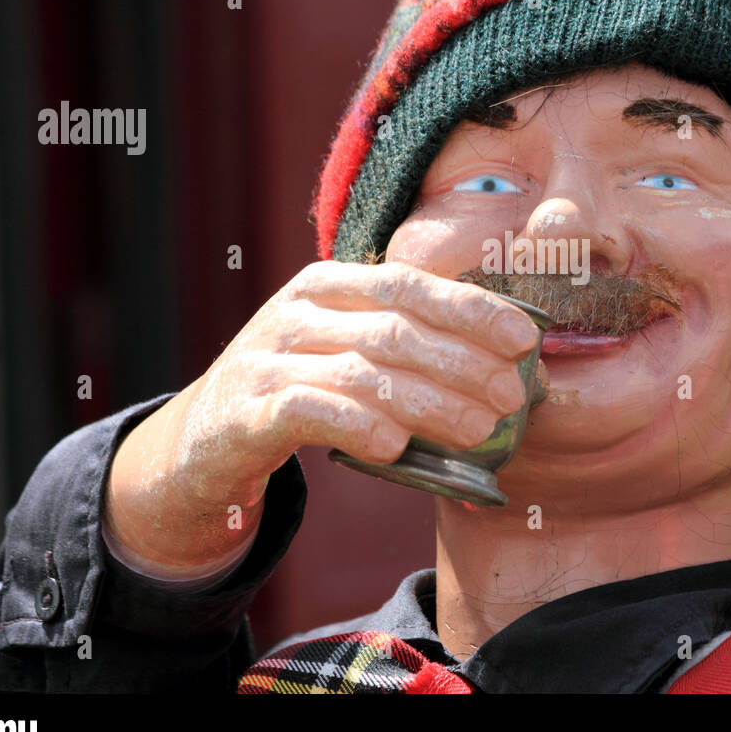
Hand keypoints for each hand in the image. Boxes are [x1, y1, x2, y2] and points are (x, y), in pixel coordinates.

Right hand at [103, 260, 540, 575]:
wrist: (204, 438)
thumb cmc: (301, 389)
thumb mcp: (348, 352)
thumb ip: (413, 351)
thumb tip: (515, 375)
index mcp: (329, 284)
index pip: (411, 284)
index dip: (472, 309)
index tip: (526, 338)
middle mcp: (296, 311)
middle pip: (395, 330)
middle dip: (463, 362)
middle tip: (512, 397)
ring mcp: (267, 359)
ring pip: (363, 373)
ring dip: (430, 402)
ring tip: (478, 430)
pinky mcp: (246, 411)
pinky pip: (310, 412)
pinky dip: (358, 427)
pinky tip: (397, 447)